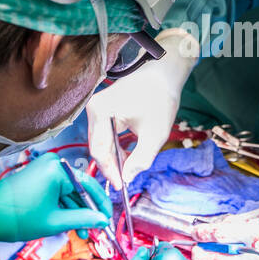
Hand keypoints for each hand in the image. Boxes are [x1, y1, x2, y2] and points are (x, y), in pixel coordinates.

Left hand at [0, 152, 109, 242]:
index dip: (101, 205)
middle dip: (88, 211)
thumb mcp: (55, 221)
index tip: (108, 220)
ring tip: (83, 233)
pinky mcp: (38, 176)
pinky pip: (59, 191)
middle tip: (96, 230)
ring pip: (69, 192)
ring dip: (76, 212)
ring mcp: (45, 169)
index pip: (89, 185)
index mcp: (58, 170)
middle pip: (80, 188)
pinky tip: (71, 225)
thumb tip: (103, 220)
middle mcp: (53, 164)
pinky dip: (64, 207)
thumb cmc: (18, 217)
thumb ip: (83, 219)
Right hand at [87, 29, 199, 188]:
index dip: (110, 171)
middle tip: (125, 181)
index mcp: (101, 112)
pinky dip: (116, 147)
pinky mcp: (104, 109)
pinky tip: (129, 154)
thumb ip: (140, 159)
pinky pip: (105, 135)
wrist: (164, 72)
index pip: (100, 151)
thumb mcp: (154, 134)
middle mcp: (94, 109)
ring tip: (131, 167)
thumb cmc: (160, 98)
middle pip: (97, 147)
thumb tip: (127, 178)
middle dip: (112, 166)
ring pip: (101, 143)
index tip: (121, 187)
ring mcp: (98, 108)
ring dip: (115, 157)